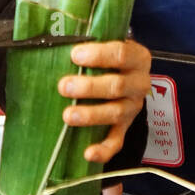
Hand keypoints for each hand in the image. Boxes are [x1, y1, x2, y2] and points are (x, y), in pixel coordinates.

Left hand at [57, 39, 151, 163]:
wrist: (127, 74)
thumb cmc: (108, 56)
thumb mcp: (106, 44)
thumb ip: (88, 41)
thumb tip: (54, 42)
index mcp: (137, 57)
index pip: (121, 54)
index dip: (98, 55)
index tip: (74, 55)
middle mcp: (139, 83)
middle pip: (117, 86)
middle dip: (89, 87)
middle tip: (63, 86)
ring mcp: (133, 107)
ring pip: (116, 112)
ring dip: (91, 115)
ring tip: (68, 115)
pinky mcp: (125, 127)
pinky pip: (117, 141)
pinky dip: (104, 150)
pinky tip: (88, 153)